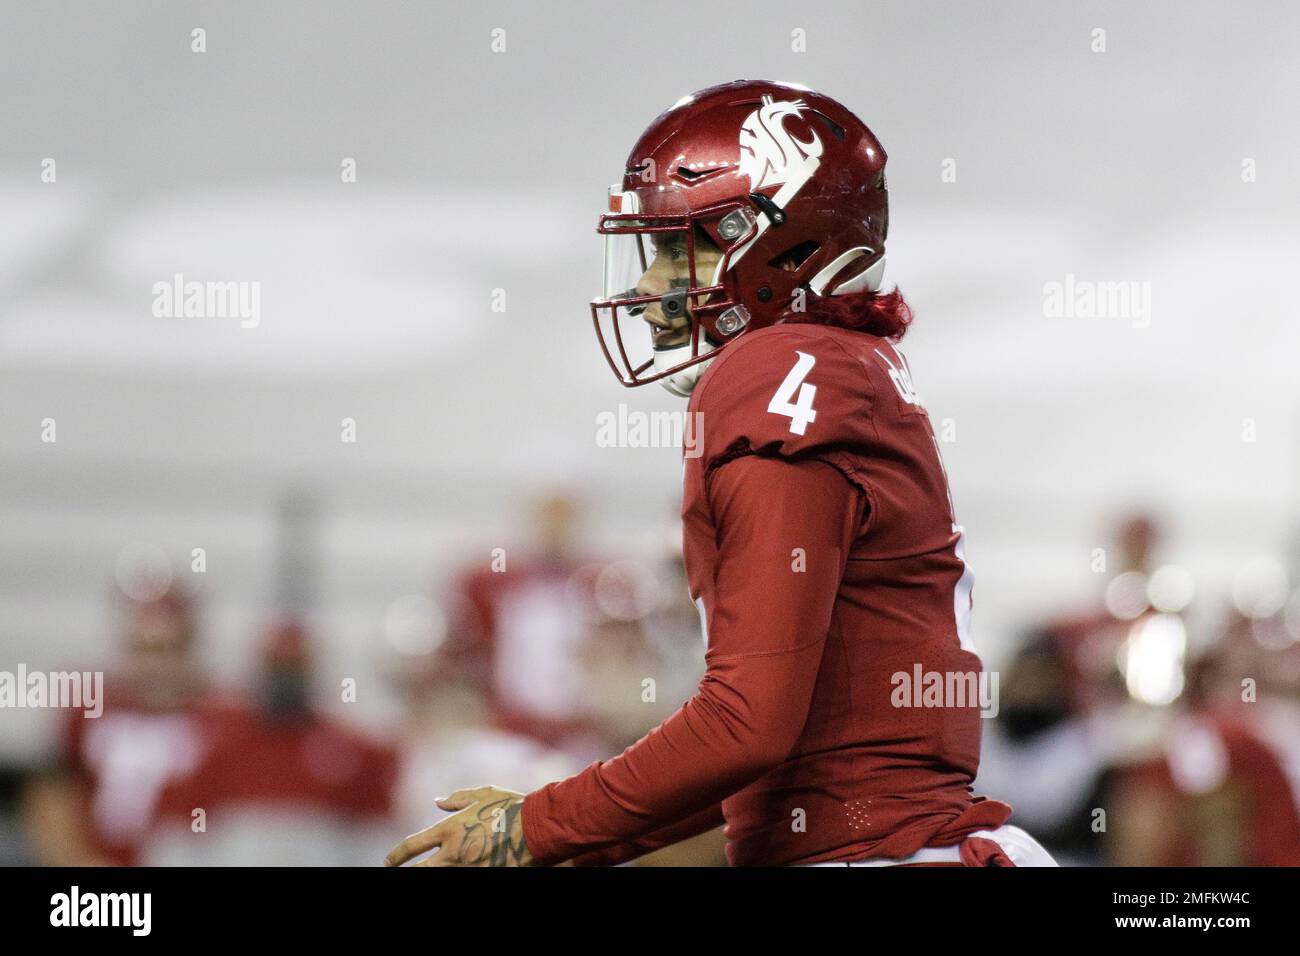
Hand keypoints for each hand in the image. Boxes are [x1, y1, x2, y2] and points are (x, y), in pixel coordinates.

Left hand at [385, 786, 534, 866]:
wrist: (537, 827)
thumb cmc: (510, 806)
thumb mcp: (483, 794)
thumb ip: (457, 797)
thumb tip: (438, 801)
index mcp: (449, 829)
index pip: (413, 845)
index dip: (397, 855)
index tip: (389, 860)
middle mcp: (454, 852)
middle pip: (421, 869)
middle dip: (407, 871)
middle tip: (396, 871)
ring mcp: (468, 867)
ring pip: (440, 875)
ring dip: (433, 871)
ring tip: (428, 868)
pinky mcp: (483, 874)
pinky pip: (463, 876)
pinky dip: (456, 873)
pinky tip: (454, 869)